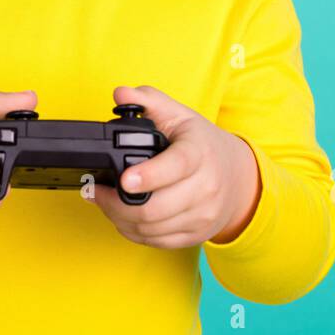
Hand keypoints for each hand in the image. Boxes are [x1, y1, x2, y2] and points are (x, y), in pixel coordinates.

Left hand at [89, 85, 261, 248]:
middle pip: (156, 208)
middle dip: (116, 204)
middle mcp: (206, 187)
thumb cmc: (203, 144)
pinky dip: (134, 232)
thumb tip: (120, 93)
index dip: (148, 176)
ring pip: (151, 229)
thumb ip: (148, 101)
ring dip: (120, 219)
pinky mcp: (197, 235)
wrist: (238, 178)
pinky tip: (124, 217)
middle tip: (96, 191)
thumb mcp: (179, 115)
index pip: (175, 167)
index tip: (124, 180)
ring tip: (106, 202)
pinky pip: (157, 242)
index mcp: (199, 153)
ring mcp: (202, 215)